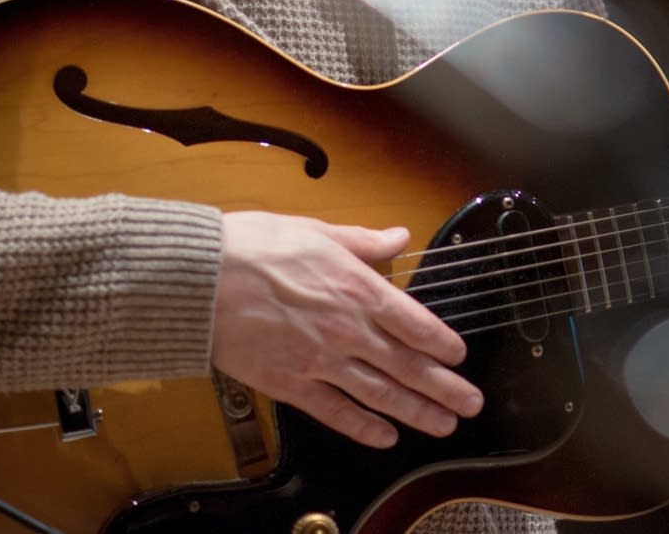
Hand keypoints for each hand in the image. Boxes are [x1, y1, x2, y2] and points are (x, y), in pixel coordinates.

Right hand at [211, 211, 482, 446]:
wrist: (199, 279)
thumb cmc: (252, 248)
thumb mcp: (318, 230)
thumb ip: (364, 242)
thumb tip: (398, 236)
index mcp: (357, 288)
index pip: (414, 322)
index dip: (441, 342)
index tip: (459, 356)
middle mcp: (347, 329)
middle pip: (407, 365)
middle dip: (443, 387)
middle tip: (470, 403)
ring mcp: (320, 360)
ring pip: (380, 394)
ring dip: (415, 411)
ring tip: (444, 425)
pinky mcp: (290, 383)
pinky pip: (335, 411)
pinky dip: (362, 427)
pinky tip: (385, 437)